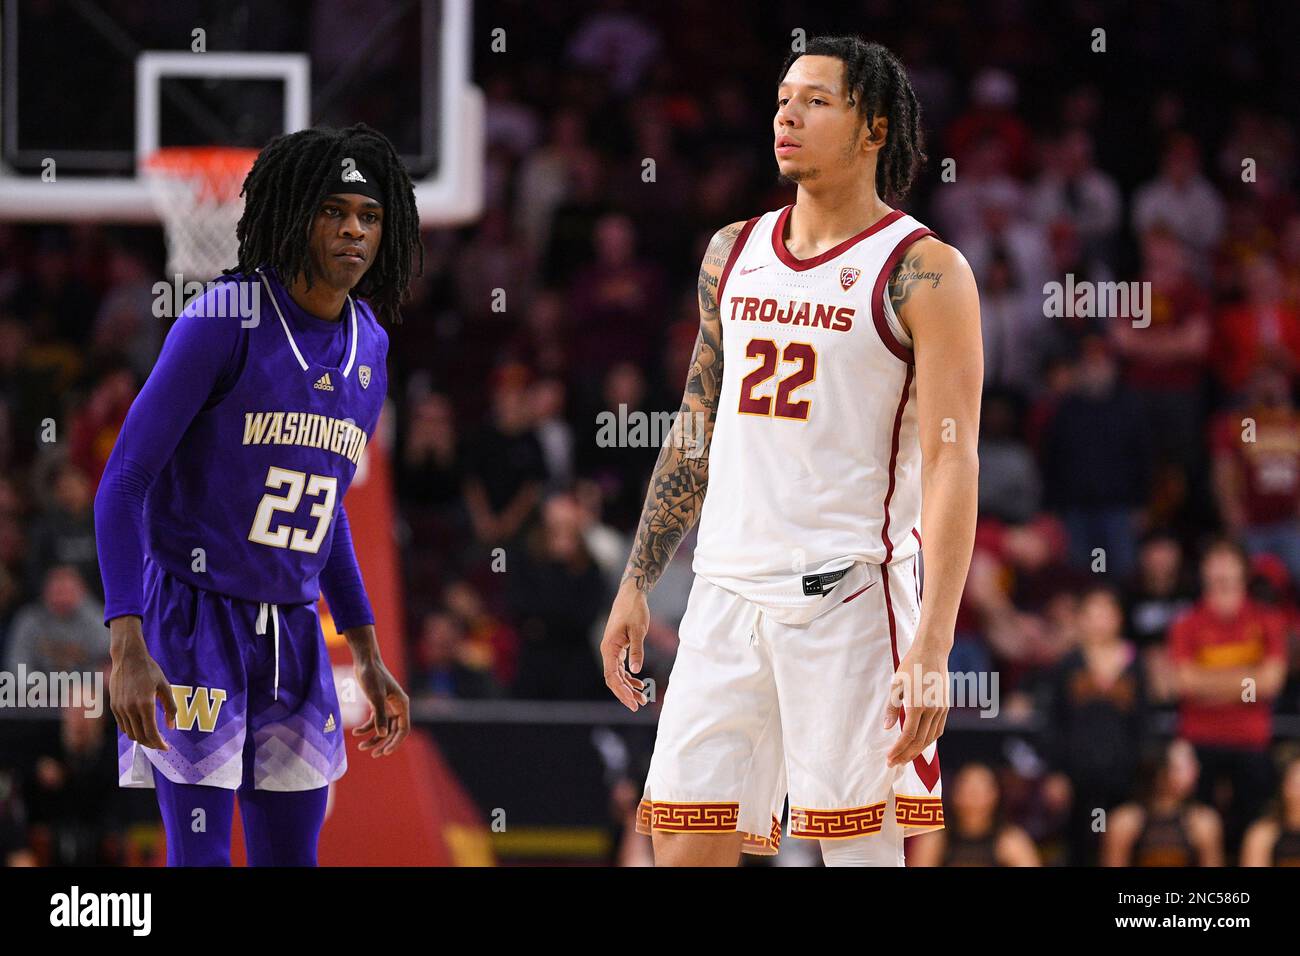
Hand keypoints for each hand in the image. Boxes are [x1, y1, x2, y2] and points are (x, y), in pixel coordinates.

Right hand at [108, 616, 174, 750]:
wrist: (127, 657)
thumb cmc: (149, 670)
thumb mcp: (165, 686)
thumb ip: (170, 707)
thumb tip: (171, 726)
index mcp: (145, 704)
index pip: (151, 733)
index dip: (159, 744)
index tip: (166, 748)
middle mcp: (130, 709)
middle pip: (140, 737)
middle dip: (151, 743)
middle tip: (160, 744)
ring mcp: (120, 709)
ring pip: (130, 733)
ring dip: (141, 738)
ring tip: (151, 737)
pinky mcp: (113, 706)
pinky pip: (122, 725)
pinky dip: (132, 730)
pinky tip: (140, 727)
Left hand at [352, 654, 409, 756]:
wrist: (365, 662)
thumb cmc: (372, 677)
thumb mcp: (375, 697)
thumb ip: (380, 716)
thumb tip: (382, 735)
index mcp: (402, 705)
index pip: (403, 729)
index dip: (396, 742)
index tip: (385, 752)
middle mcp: (397, 707)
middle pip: (394, 731)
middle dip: (384, 743)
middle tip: (374, 754)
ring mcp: (388, 706)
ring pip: (384, 728)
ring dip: (374, 738)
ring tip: (361, 747)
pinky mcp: (378, 704)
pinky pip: (375, 721)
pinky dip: (366, 728)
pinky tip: (355, 732)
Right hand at [600, 580, 649, 711]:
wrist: (631, 596)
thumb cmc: (634, 611)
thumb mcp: (638, 631)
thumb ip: (637, 651)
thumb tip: (636, 671)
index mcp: (609, 648)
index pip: (612, 676)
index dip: (622, 690)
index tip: (633, 701)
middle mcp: (608, 651)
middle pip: (613, 679)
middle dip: (625, 693)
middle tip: (638, 705)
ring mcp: (612, 650)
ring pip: (617, 675)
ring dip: (628, 687)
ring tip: (642, 698)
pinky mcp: (618, 648)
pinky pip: (620, 668)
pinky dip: (629, 677)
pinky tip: (639, 684)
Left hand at [884, 638, 949, 767]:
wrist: (932, 651)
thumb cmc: (911, 666)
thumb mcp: (896, 685)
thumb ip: (892, 708)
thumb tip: (888, 728)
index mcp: (917, 705)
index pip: (908, 735)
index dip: (898, 749)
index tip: (889, 758)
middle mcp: (932, 710)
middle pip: (920, 741)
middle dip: (906, 755)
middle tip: (894, 763)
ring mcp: (941, 709)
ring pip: (930, 738)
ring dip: (918, 750)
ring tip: (905, 757)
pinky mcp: (945, 707)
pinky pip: (938, 730)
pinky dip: (928, 740)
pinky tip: (919, 744)